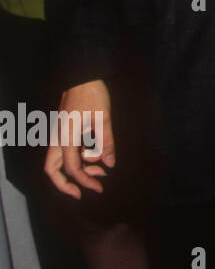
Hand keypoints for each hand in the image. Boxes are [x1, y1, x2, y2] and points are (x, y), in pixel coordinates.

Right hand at [44, 79, 114, 198]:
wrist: (82, 76)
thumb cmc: (93, 95)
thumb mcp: (104, 119)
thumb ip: (106, 142)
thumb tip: (109, 164)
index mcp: (66, 138)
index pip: (72, 168)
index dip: (84, 181)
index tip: (99, 188)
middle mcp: (58, 138)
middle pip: (52, 169)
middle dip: (65, 184)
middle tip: (81, 193)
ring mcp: (58, 134)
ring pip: (57, 160)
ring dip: (75, 169)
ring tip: (98, 172)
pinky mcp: (63, 129)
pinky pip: (65, 150)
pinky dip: (77, 158)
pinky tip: (95, 157)